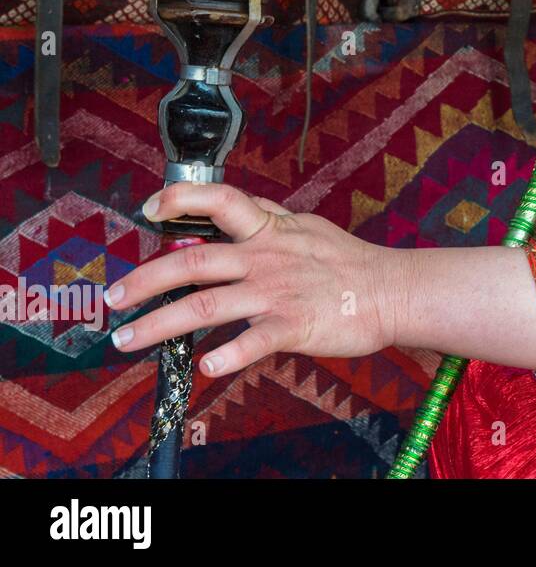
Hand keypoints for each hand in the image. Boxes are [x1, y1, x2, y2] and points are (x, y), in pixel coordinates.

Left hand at [107, 184, 407, 375]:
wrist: (391, 290)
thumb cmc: (348, 262)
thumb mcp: (306, 225)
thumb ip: (268, 217)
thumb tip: (234, 205)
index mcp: (269, 230)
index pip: (220, 201)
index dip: (180, 199)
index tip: (149, 208)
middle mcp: (266, 258)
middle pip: (193, 262)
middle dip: (144, 281)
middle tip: (113, 299)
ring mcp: (277, 292)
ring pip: (207, 306)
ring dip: (160, 325)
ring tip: (130, 340)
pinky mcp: (294, 326)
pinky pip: (253, 342)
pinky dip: (228, 356)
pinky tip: (206, 367)